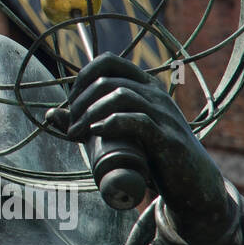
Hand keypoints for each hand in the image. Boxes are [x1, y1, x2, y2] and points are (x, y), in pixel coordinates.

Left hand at [45, 53, 236, 244]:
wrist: (193, 183)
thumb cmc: (152, 155)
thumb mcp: (118, 134)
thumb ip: (86, 123)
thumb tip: (50, 114)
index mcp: (145, 86)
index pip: (108, 60)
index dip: (83, 76)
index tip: (71, 103)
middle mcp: (155, 94)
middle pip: (106, 79)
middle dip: (80, 101)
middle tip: (71, 125)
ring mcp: (163, 115)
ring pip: (119, 95)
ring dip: (90, 114)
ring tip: (77, 134)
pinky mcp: (167, 138)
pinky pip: (138, 120)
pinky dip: (111, 123)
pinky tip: (96, 133)